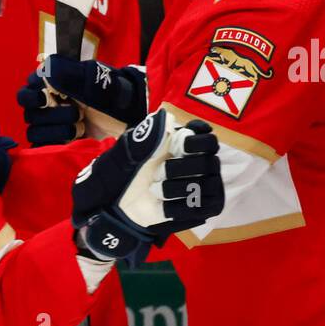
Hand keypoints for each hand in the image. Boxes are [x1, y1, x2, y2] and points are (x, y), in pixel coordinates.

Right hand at [18, 55, 147, 146]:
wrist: (127, 115)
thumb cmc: (110, 92)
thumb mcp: (93, 78)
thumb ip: (69, 74)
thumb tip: (46, 71)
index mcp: (50, 85)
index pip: (26, 91)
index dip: (32, 96)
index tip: (46, 98)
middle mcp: (46, 103)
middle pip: (29, 112)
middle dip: (52, 114)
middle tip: (75, 112)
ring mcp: (50, 123)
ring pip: (34, 130)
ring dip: (56, 128)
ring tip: (79, 126)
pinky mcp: (55, 141)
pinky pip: (41, 145)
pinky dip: (54, 141)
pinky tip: (72, 138)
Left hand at [72, 109, 223, 266]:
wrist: (113, 206)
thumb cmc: (121, 175)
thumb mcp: (126, 154)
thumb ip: (146, 137)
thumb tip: (167, 117)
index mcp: (181, 144)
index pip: (207, 137)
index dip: (197, 141)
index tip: (180, 145)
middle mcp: (196, 162)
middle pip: (210, 161)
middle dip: (181, 168)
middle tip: (157, 174)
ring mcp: (201, 185)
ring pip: (210, 184)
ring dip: (178, 189)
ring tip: (156, 190)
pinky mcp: (201, 208)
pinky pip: (206, 206)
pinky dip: (181, 207)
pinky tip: (163, 206)